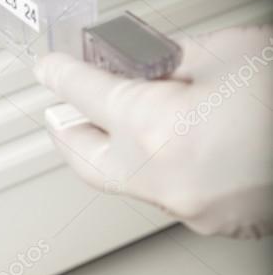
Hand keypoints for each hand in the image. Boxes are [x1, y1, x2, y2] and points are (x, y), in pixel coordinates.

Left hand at [35, 25, 272, 237]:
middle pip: (86, 159)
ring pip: (128, 180)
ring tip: (115, 119)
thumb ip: (169, 60)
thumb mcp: (225, 50)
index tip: (49, 66)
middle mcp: (166, 180)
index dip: (60, 74)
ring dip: (114, 149)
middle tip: (56, 109)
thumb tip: (143, 63)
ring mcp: (194, 210)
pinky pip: (171, 193)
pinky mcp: (221, 224)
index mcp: (157, 128)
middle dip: (64, 130)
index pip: (85, 94)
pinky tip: (172, 141)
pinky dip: (160, 166)